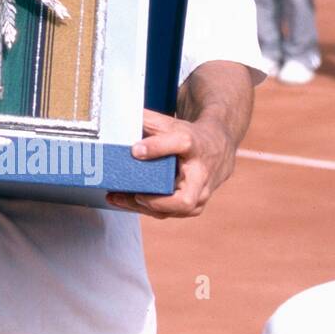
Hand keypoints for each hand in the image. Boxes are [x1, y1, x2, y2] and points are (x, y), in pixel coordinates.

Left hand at [107, 108, 236, 217]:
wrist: (217, 148)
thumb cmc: (189, 136)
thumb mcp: (170, 124)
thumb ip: (146, 121)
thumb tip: (118, 120)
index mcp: (194, 144)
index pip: (181, 143)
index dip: (158, 147)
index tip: (135, 150)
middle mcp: (201, 174)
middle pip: (184, 199)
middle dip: (156, 201)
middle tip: (133, 194)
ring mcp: (200, 194)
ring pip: (174, 210)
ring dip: (143, 207)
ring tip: (116, 198)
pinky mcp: (194, 205)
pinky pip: (170, 212)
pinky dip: (146, 209)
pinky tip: (124, 201)